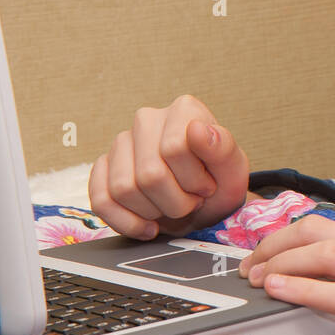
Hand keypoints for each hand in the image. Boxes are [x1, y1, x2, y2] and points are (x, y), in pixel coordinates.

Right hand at [89, 93, 249, 239]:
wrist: (204, 207)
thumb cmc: (219, 184)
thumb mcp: (233, 170)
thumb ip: (222, 147)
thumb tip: (197, 128)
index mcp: (183, 110)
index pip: (174, 149)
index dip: (194, 180)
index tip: (207, 186)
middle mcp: (147, 120)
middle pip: (149, 174)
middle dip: (176, 202)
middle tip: (191, 201)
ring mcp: (121, 143)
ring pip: (123, 190)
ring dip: (154, 212)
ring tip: (171, 206)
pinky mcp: (103, 168)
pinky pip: (101, 201)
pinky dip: (127, 223)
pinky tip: (148, 224)